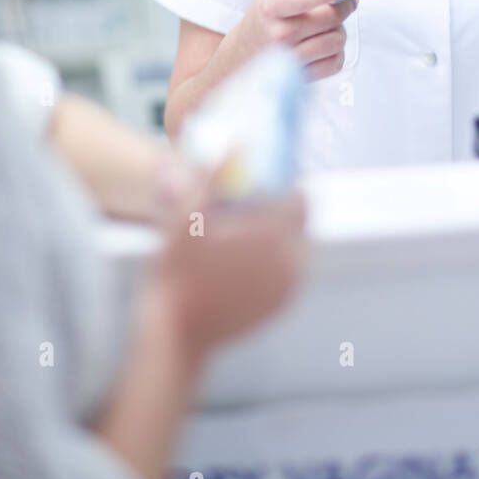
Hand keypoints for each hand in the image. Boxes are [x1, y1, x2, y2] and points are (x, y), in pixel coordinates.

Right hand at [150, 158, 307, 363]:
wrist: (175, 334)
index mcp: (274, 237)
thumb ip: (212, 177)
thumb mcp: (187, 217)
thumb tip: (235, 144)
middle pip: (303, 221)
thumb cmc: (177, 273)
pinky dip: (278, 257)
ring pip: (299, 245)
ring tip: (248, 227)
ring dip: (282, 232)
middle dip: (285, 207)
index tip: (269, 178)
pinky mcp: (283, 305)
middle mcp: (291, 263)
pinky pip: (291, 268)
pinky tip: (247, 254)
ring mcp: (289, 287)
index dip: (285, 183)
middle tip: (256, 201)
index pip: (301, 197)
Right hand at [237, 0, 357, 81]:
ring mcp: (291, 59)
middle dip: (344, 5)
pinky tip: (324, 41)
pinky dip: (337, 51)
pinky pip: (336, 62)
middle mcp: (279, 34)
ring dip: (340, 28)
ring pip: (336, 40)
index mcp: (271, 7)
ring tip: (328, 23)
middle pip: (330, 18)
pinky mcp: (303, 76)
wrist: (244, 54)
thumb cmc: (263, 17)